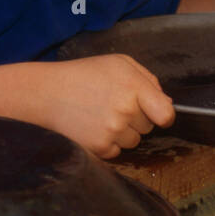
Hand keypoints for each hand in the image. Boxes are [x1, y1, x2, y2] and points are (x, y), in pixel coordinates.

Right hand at [30, 54, 174, 158]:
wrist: (47, 93)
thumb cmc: (84, 74)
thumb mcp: (119, 63)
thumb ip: (148, 80)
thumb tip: (166, 104)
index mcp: (134, 87)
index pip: (166, 114)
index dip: (163, 115)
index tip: (156, 114)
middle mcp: (126, 111)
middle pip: (148, 127)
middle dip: (136, 118)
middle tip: (113, 105)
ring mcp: (112, 132)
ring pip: (134, 141)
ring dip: (123, 132)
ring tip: (101, 115)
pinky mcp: (100, 148)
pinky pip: (117, 152)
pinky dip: (108, 143)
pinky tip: (93, 126)